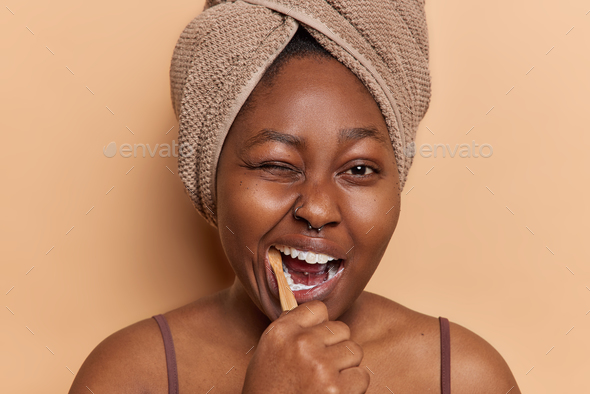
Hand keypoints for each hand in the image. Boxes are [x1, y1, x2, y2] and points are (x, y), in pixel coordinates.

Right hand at [242, 300, 368, 393]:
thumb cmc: (269, 388)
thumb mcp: (269, 351)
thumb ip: (291, 328)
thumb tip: (318, 312)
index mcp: (281, 331)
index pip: (319, 309)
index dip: (320, 327)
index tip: (313, 343)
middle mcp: (300, 343)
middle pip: (341, 329)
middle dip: (335, 348)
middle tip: (319, 368)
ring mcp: (320, 365)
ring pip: (354, 351)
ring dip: (346, 367)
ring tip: (325, 381)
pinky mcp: (336, 388)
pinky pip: (361, 375)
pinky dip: (353, 387)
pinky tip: (333, 393)